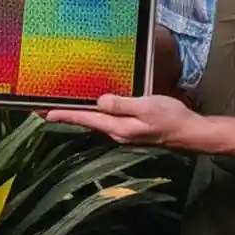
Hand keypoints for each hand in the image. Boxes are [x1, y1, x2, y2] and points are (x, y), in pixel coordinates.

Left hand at [42, 93, 203, 148]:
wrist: (190, 133)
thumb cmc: (171, 118)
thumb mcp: (147, 107)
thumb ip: (123, 104)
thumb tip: (100, 101)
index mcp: (118, 127)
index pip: (86, 119)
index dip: (65, 115)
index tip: (44, 113)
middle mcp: (117, 132)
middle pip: (87, 121)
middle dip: (66, 114)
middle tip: (44, 109)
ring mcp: (124, 132)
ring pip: (96, 121)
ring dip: (79, 114)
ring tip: (63, 106)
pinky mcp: (131, 129)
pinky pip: (107, 120)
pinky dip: (95, 113)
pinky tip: (93, 107)